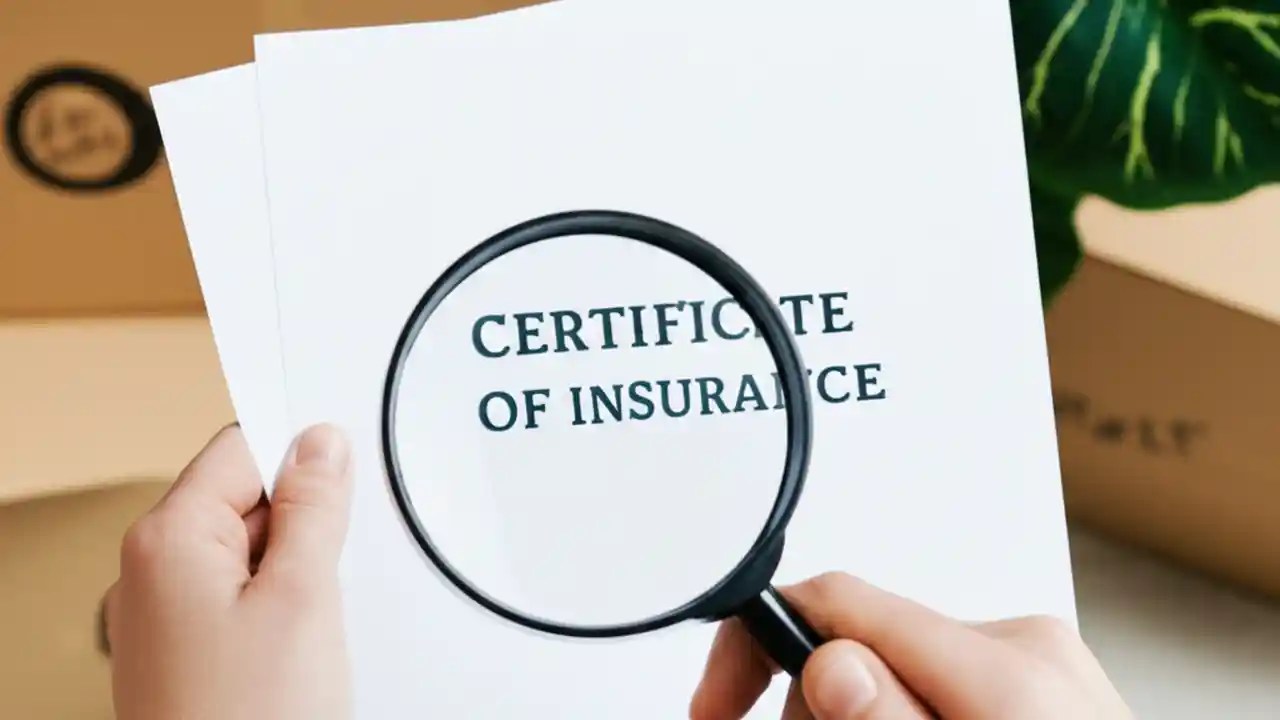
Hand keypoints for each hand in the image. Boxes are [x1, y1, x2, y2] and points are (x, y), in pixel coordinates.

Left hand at [104, 423, 353, 719]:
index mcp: (167, 539)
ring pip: (252, 557)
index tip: (348, 470)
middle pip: (246, 502)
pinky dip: (284, 611)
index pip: (240, 448)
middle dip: (305, 523)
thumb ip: (314, 508)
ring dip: (299, 573)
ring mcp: (168, 618)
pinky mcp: (189, 656)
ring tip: (317, 622)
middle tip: (336, 570)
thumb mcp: (303, 597)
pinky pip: (244, 603)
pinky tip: (304, 650)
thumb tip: (319, 444)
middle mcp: (154, 573)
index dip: (300, 452)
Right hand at [690, 572, 1131, 718]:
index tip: (717, 708)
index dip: (755, 647)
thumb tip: (830, 664)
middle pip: (859, 644)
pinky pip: (935, 690)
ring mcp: (1040, 669)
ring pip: (893, 672)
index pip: (840, 604)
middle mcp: (1027, 651)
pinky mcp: (1039, 692)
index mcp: (1008, 670)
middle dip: (810, 710)